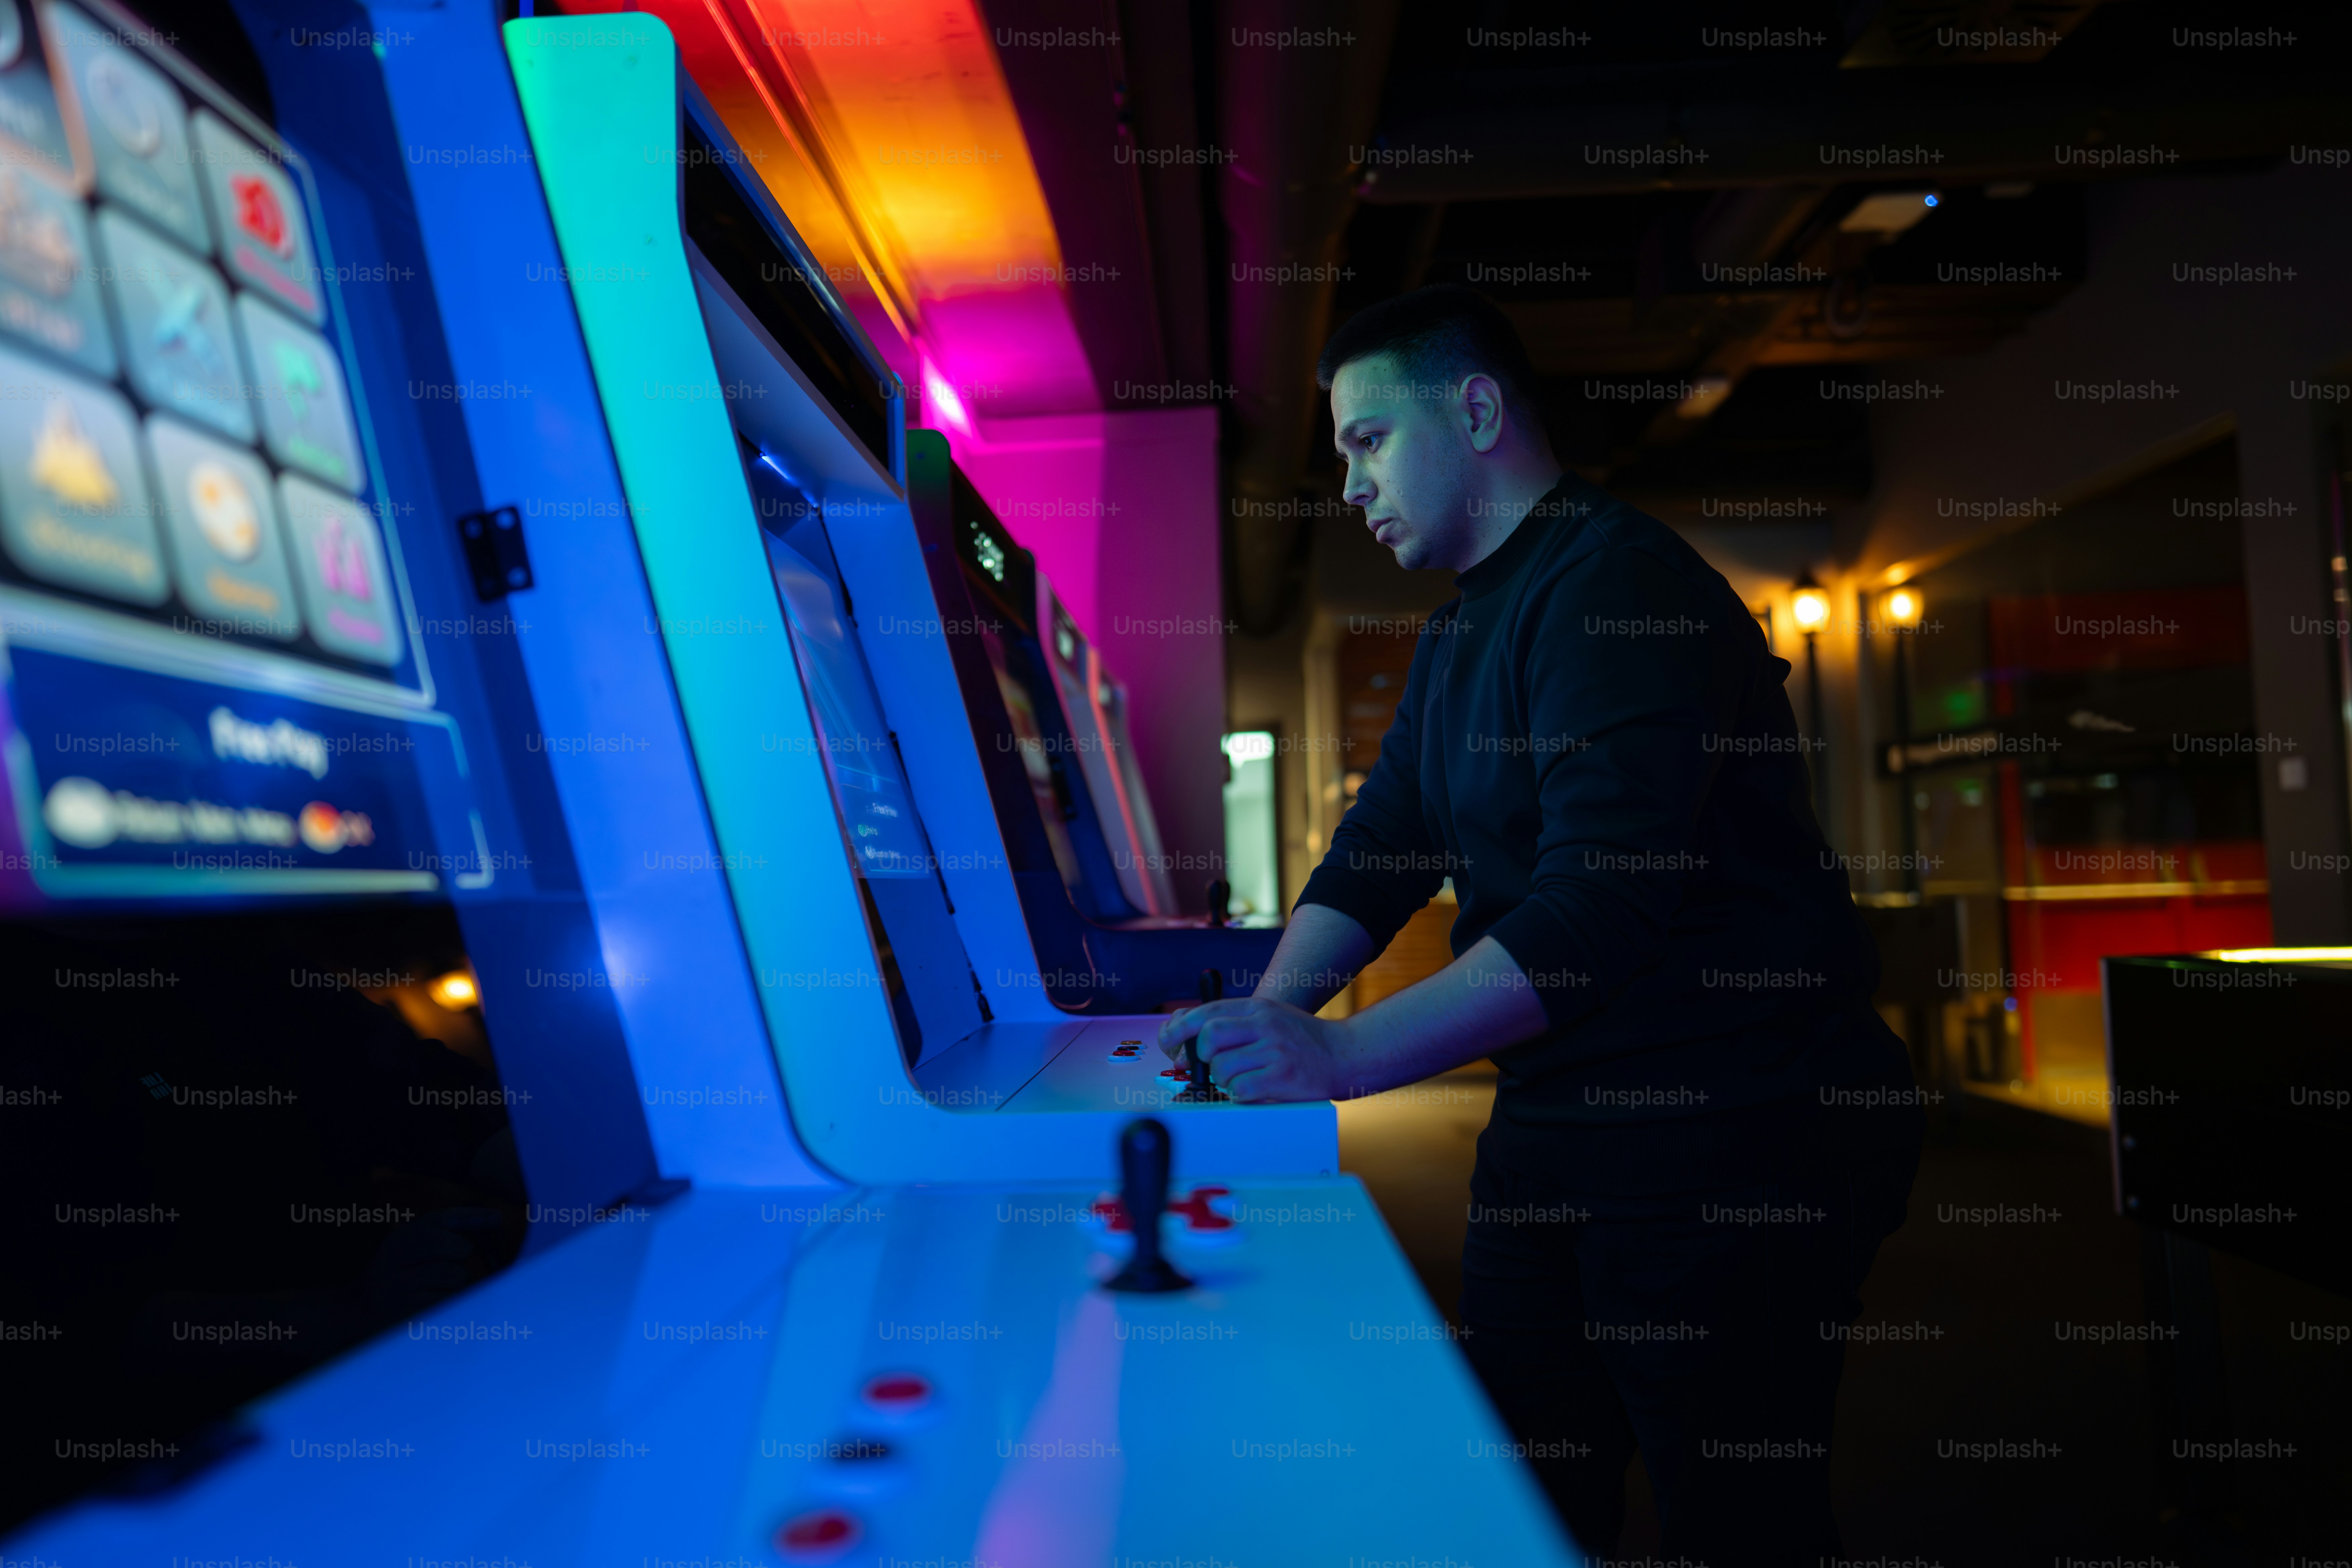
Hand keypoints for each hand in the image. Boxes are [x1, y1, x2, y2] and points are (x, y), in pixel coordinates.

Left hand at [1157, 997, 1346, 1102]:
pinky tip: (1251, 1091)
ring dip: (1222, 1080)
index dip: (1179, 1028)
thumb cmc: (1301, 1040)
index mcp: (1257, 1007)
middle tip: (1206, 1067)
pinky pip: (1240, 1090)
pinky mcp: (1282, 1077)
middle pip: (1209, 1036)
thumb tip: (1181, 1026)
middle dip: (1199, 1056)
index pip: (1207, 1012)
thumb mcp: (1268, 1017)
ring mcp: (1274, 1050)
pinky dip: (1238, 1095)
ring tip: (1239, 1080)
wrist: (1344, 1055)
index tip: (1168, 1041)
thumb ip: (1232, 1020)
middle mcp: (1265, 1024)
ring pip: (1222, 1067)